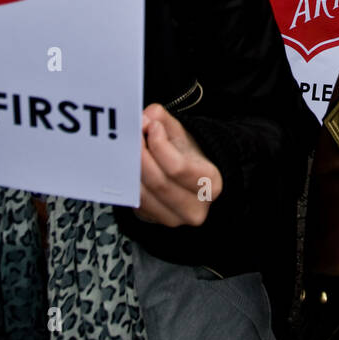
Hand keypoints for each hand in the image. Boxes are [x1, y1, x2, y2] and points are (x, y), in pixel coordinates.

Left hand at [135, 104, 222, 227]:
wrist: (189, 181)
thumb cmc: (188, 156)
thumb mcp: (181, 134)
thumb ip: (163, 120)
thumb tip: (145, 118)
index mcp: (211, 183)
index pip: (178, 168)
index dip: (160, 146)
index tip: (150, 127)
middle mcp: (195, 208)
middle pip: (158, 182)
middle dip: (141, 156)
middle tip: (132, 137)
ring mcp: (174, 219)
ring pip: (143, 194)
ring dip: (131, 169)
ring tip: (128, 149)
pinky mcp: (154, 221)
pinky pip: (135, 202)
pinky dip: (128, 182)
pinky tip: (127, 166)